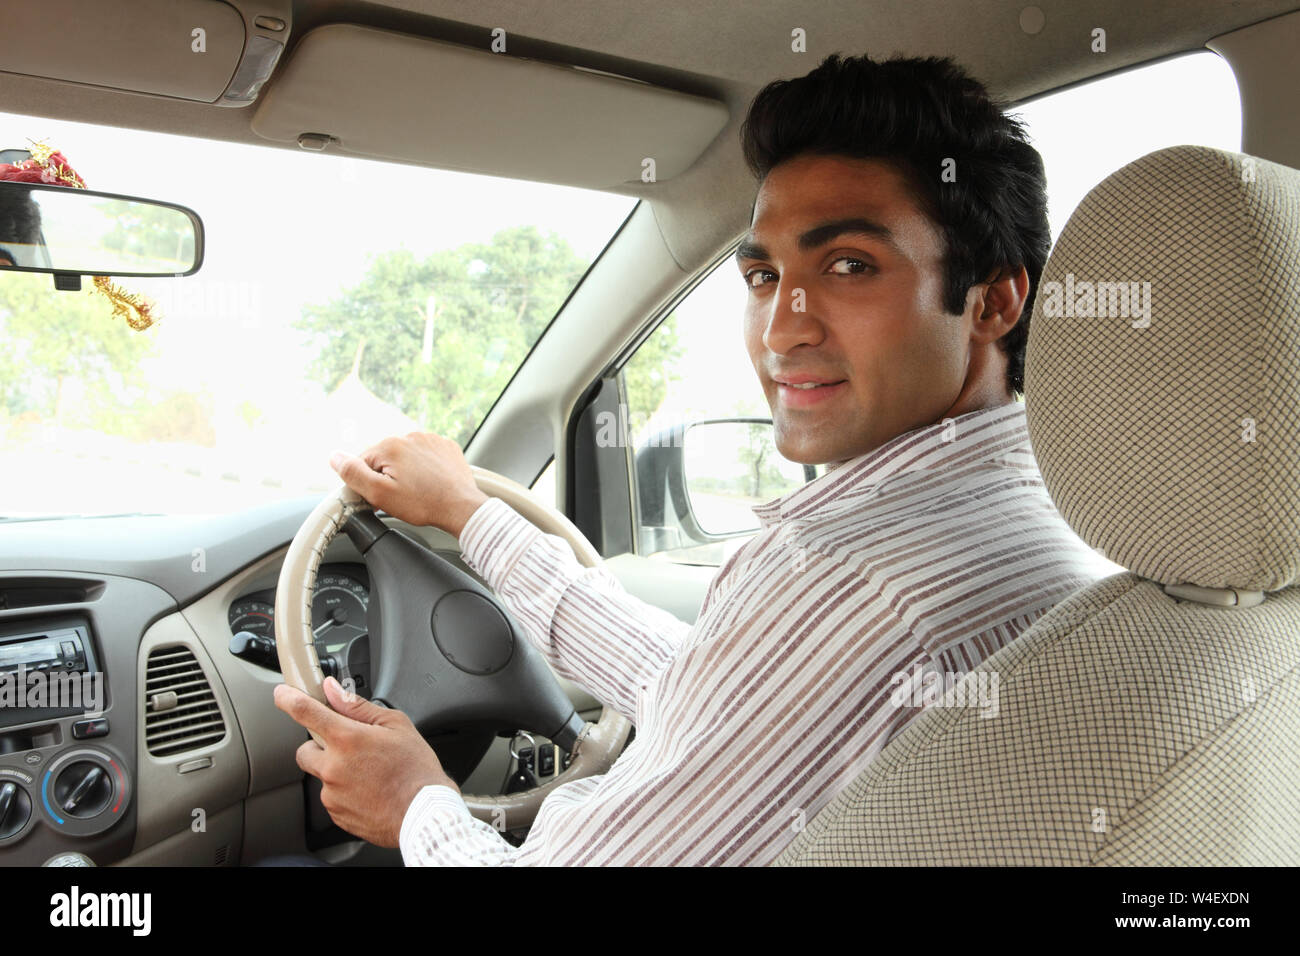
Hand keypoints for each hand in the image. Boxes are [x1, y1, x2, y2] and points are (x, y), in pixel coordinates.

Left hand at [273, 676, 457, 847]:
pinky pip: (331, 796)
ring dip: (336, 770)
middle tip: (347, 747)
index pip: (306, 712)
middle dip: (320, 746)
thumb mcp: (396, 725)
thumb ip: (358, 706)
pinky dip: (345, 791)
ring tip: (368, 773)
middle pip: (305, 750)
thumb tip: (334, 690)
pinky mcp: (336, 814)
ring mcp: (332, 794)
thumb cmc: (415, 769)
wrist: (425, 813)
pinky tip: (369, 789)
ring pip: (322, 775)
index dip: (289, 699)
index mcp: (347, 739)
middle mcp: (333, 767)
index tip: (282, 694)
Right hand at [329, 432, 488, 537]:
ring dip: (406, 472)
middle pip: (385, 458)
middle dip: (387, 477)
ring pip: (406, 457)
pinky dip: (424, 468)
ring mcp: (430, 439)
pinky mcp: (446, 447)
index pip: (363, 462)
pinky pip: (425, 456)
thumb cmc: (423, 503)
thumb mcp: (380, 494)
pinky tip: (430, 483)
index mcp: (390, 445)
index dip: (368, 483)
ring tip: (417, 491)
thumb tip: (334, 457)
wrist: (461, 507)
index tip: (380, 497)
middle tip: (400, 497)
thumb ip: (353, 473)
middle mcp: (410, 436)